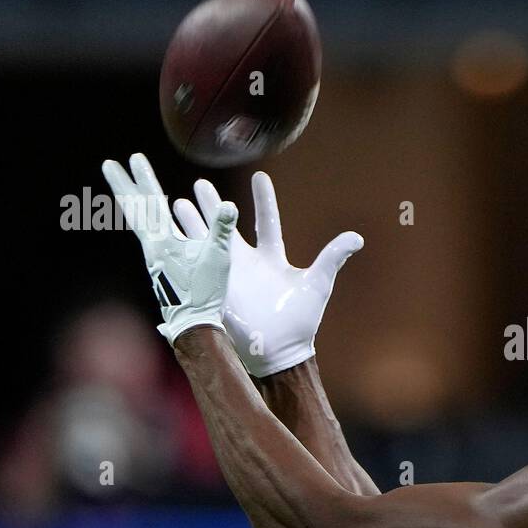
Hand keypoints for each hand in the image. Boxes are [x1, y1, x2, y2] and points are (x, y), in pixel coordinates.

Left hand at [101, 152, 236, 344]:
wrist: (192, 324)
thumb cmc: (204, 293)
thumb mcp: (217, 259)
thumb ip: (222, 230)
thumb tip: (229, 206)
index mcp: (163, 241)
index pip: (151, 202)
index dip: (144, 178)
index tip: (134, 157)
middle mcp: (152, 247)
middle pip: (134, 209)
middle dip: (123, 185)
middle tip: (109, 164)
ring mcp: (153, 257)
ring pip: (139, 221)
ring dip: (133, 201)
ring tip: (128, 188)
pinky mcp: (158, 267)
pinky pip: (148, 235)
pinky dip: (145, 220)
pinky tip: (151, 223)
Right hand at [172, 171, 362, 377]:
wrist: (279, 351)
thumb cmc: (300, 320)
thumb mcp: (317, 284)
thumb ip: (333, 257)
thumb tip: (357, 237)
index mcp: (272, 257)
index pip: (267, 220)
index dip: (264, 199)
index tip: (259, 176)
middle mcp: (248, 262)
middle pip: (228, 226)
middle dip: (213, 205)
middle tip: (200, 183)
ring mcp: (229, 275)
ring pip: (207, 242)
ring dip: (193, 223)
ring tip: (177, 201)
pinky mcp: (215, 289)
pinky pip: (197, 266)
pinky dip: (184, 250)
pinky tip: (169, 235)